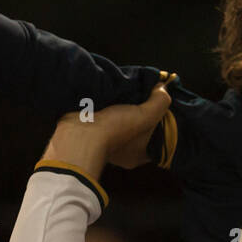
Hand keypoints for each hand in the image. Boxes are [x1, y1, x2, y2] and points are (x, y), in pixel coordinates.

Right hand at [42, 83, 171, 179]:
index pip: (156, 138)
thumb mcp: (146, 116)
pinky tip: (113, 92)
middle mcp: (124, 151)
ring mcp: (106, 140)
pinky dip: (109, 105)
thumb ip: (160, 102)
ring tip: (128, 89)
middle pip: (138, 127)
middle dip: (140, 111)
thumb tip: (163, 87)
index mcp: (139, 154)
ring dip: (123, 106)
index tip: (159, 105)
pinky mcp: (92, 129)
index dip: (160, 122)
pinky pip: (106, 115)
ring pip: (121, 119)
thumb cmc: (115, 130)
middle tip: (144, 94)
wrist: (78, 133)